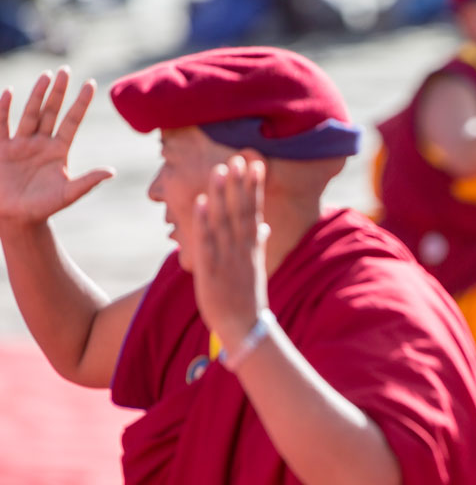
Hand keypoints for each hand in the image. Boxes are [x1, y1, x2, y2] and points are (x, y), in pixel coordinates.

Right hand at [0, 69, 111, 225]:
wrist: (17, 218)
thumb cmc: (45, 207)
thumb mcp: (69, 193)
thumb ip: (88, 181)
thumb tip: (112, 172)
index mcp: (59, 151)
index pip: (72, 121)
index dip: (81, 103)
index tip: (91, 83)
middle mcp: (41, 143)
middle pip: (51, 112)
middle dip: (58, 92)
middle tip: (65, 70)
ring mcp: (21, 144)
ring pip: (30, 114)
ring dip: (37, 95)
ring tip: (46, 75)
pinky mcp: (1, 149)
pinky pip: (1, 125)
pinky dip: (4, 109)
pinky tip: (9, 92)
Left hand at [190, 157, 269, 349]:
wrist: (243, 327)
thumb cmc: (247, 297)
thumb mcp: (255, 267)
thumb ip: (257, 243)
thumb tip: (264, 226)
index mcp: (251, 247)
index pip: (254, 210)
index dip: (254, 187)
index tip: (255, 163)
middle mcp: (242, 248)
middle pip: (241, 210)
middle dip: (240, 183)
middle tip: (239, 157)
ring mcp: (228, 258)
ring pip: (224, 221)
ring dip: (222, 195)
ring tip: (219, 170)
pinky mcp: (211, 269)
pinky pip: (207, 242)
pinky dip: (204, 222)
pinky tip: (201, 203)